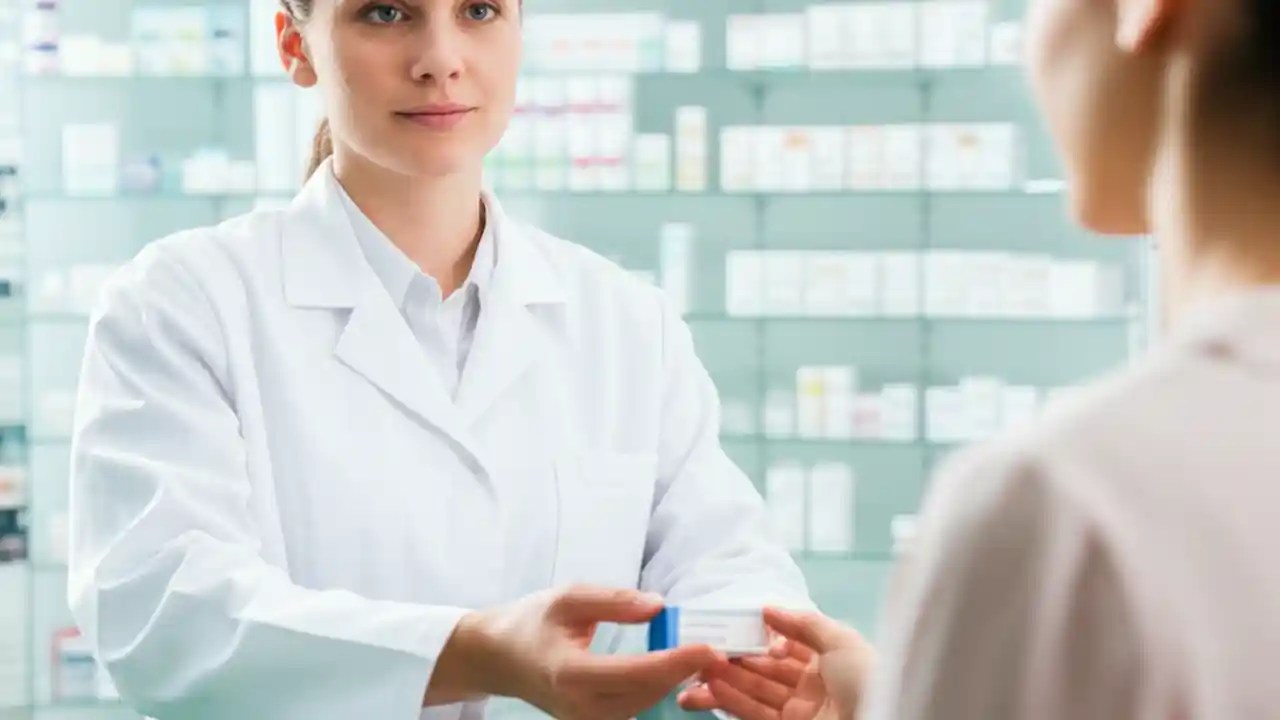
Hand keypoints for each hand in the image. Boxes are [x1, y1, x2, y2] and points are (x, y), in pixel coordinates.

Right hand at [432, 585, 722, 719]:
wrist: (499, 657)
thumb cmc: (533, 621)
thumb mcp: (569, 597)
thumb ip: (614, 601)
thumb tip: (659, 606)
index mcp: (570, 674)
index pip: (634, 674)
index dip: (675, 662)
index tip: (707, 646)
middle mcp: (579, 707)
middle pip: (646, 694)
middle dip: (684, 672)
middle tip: (720, 647)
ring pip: (644, 705)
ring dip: (675, 681)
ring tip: (704, 654)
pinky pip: (634, 707)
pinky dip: (658, 687)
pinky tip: (677, 666)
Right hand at [677, 608, 874, 719]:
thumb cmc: (866, 677)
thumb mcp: (841, 640)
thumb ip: (804, 623)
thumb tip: (767, 608)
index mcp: (827, 659)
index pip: (785, 644)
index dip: (757, 636)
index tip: (728, 626)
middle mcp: (810, 684)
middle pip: (764, 669)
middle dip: (733, 659)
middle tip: (699, 649)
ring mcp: (798, 711)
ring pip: (753, 692)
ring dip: (722, 681)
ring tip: (693, 670)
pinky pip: (754, 713)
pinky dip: (730, 701)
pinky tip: (709, 688)